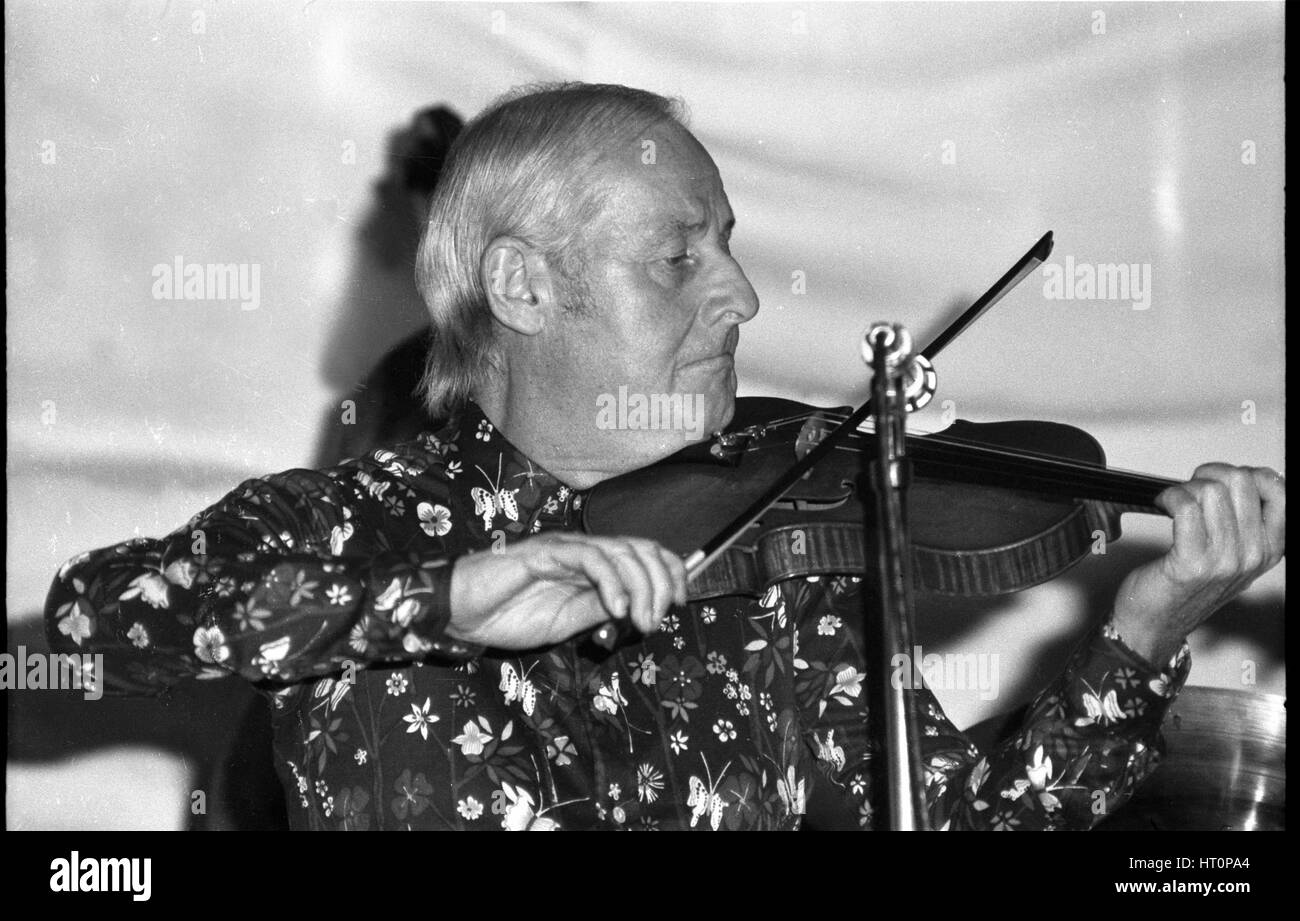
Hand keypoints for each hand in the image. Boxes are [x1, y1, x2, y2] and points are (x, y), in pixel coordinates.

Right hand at [446, 532, 686, 649]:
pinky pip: (590, 558)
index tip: (677, 605)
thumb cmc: (508, 615)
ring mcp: (566, 548)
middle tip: (654, 621)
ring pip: (621, 552)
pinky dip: (611, 582)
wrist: (462, 613)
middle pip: (642, 550)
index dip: (671, 573)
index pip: (645, 554)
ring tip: (639, 620)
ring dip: (641, 588)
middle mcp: (584, 550)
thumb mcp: (569, 622)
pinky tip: (615, 609)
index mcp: (592, 566)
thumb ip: (601, 611)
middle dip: (661, 585)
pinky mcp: (546, 552)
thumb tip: (640, 611)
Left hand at [1111, 464, 1284, 663]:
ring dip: (1185, 488)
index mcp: (1270, 550)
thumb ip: (1244, 523)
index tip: (1222, 479)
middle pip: (1241, 482)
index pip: (1279, 491)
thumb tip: (1240, 478)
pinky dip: (1169, 497)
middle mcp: (1253, 555)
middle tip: (1191, 487)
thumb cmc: (1187, 587)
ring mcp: (1225, 561)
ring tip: (1175, 501)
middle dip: (1209, 475)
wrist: (1156, 622)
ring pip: (1211, 491)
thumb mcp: (1232, 557)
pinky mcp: (1192, 562)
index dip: (1247, 473)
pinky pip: (1185, 507)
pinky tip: (1162, 504)